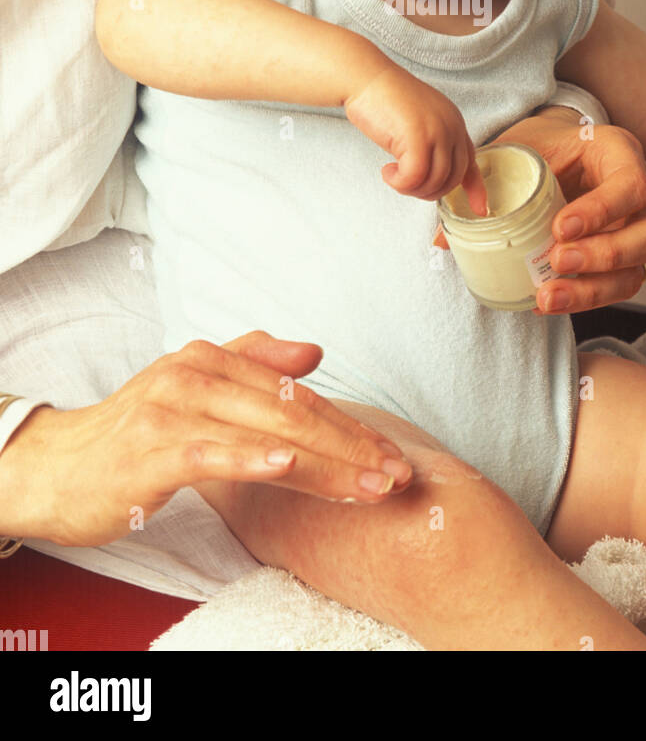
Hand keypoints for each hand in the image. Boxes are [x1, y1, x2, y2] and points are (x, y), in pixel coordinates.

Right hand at [0, 332, 414, 545]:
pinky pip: (212, 453)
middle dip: (352, 447)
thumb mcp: (193, 389)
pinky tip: (288, 466)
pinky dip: (252, 459)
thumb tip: (314, 351)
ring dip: (325, 463)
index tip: (391, 455)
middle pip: (292, 413)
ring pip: (266, 434)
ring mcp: (174, 409)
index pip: (298, 394)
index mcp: (214, 359)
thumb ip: (252, 363)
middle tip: (396, 475)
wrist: (56, 466)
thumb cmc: (132, 434)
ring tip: (369, 485)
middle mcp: (197, 374)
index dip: (350, 425)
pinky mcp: (153, 448)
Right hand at [345, 62, 487, 212]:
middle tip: (406, 184)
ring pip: (434, 182)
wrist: (365, 78)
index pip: (471, 161)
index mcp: (455, 121)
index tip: (480, 209)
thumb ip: (432, 142)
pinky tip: (387, 172)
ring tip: (394, 175)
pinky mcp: (417, 138)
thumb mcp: (418, 122)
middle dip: (430, 191)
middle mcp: (452, 126)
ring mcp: (437, 131)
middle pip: (453, 178)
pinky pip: (414, 178)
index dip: (476, 188)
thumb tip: (432, 175)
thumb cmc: (384, 100)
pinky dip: (400, 183)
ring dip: (411, 188)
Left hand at [434, 109, 645, 314]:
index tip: (559, 228)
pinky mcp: (631, 257)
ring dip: (595, 288)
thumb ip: (485, 178)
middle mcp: (645, 191)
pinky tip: (546, 301)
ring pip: (639, 268)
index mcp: (620, 153)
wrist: (560, 152)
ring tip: (547, 296)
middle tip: (556, 261)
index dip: (601, 210)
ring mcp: (643, 226)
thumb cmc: (542, 145)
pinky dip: (585, 298)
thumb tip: (442, 238)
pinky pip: (621, 286)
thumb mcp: (517, 147)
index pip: (631, 184)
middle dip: (605, 255)